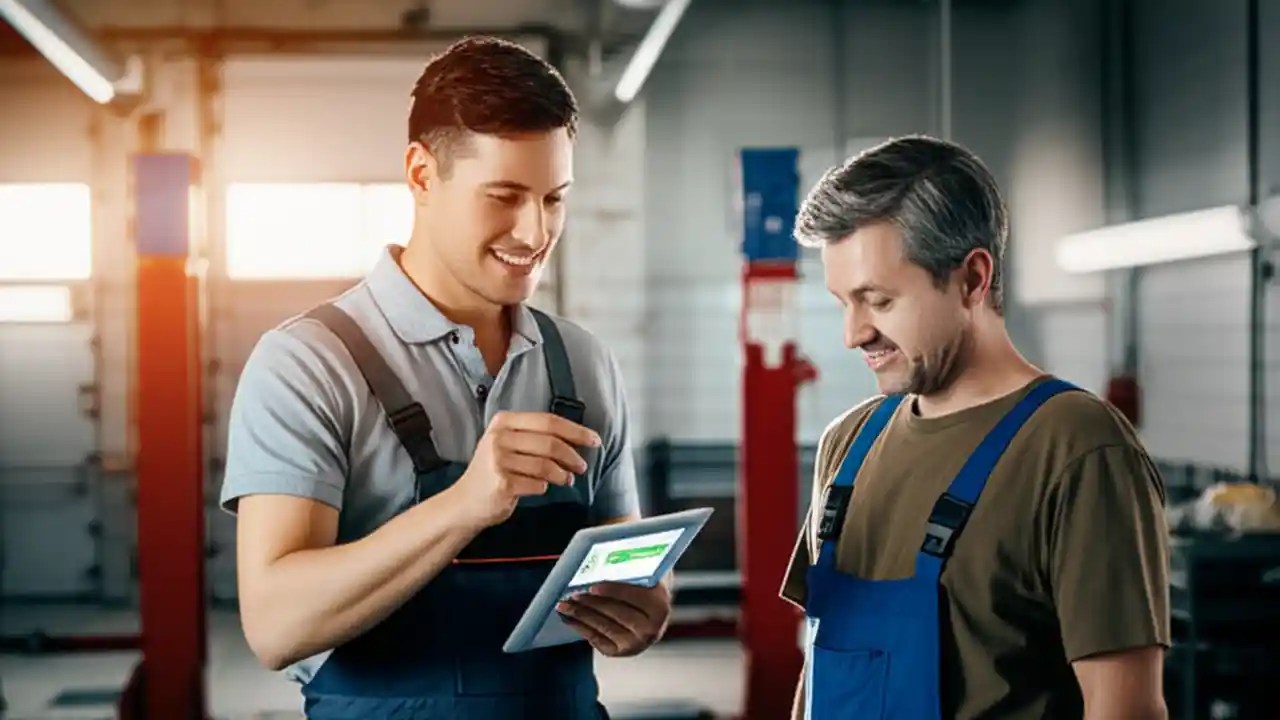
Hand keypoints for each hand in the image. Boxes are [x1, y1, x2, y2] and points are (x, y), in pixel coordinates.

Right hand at [453, 411, 600, 527]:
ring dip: (562, 475)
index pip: (548, 421)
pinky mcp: (501, 484)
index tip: (594, 441)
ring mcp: (498, 460)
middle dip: (572, 456)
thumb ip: (536, 437)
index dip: (576, 431)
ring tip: (565, 480)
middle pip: (550, 443)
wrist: (466, 502)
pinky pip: (537, 485)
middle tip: (581, 467)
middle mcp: (499, 437)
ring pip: (546, 466)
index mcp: (504, 422)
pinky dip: (544, 488)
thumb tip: (578, 439)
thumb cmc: (495, 472)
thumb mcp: (508, 445)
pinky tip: (541, 488)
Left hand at [556, 580, 671, 656]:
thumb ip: (633, 569)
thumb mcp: (647, 575)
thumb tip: (605, 560)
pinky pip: (597, 639)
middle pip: (615, 612)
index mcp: (659, 605)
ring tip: (564, 605)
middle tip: (571, 594)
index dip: (612, 591)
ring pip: (603, 626)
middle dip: (591, 602)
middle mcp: (651, 629)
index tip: (592, 586)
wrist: (652, 614)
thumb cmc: (645, 587)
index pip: (634, 596)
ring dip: (580, 615)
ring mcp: (636, 643)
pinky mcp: (621, 651)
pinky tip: (569, 618)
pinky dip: (581, 628)